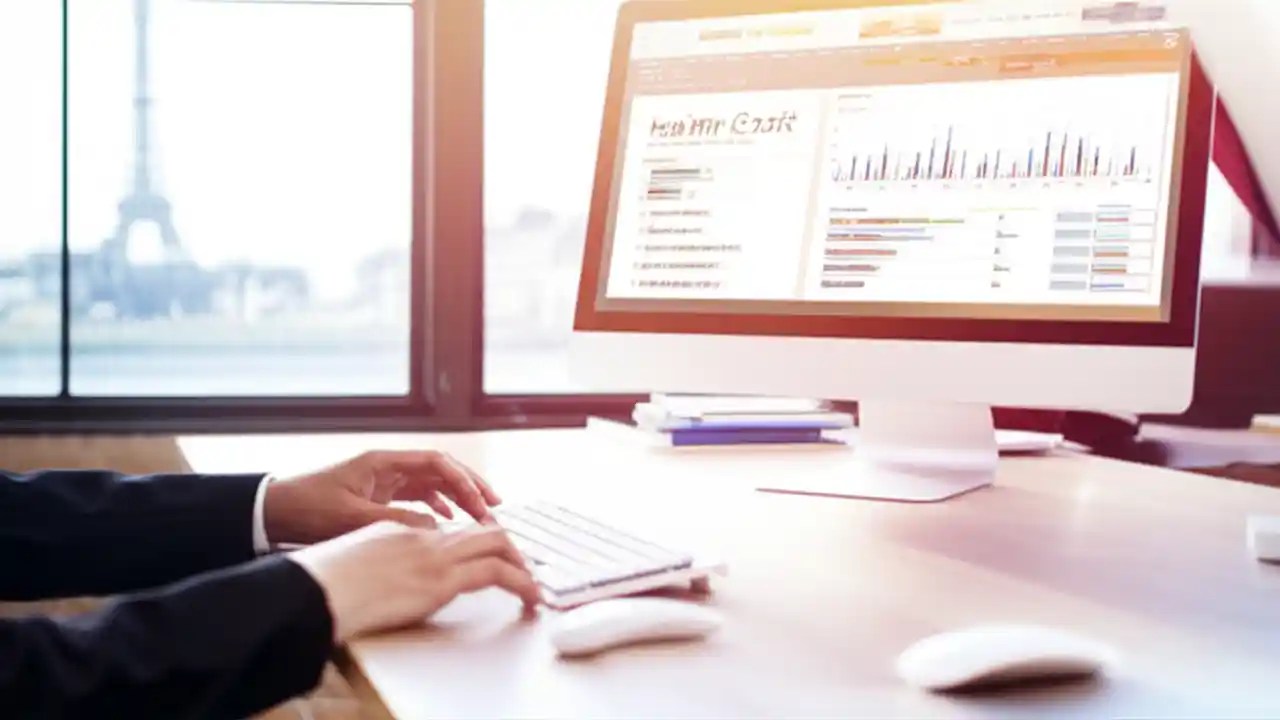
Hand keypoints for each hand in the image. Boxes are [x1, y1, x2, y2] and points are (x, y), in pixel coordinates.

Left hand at [264, 450, 500, 545]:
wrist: (273, 512)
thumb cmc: (307, 509)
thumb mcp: (352, 518)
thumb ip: (396, 522)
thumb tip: (436, 529)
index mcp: (383, 463)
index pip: (437, 463)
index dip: (464, 482)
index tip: (482, 503)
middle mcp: (387, 467)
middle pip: (440, 470)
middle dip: (470, 487)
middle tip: (493, 507)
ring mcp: (383, 480)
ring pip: (432, 483)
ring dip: (456, 497)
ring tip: (478, 516)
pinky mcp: (377, 495)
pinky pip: (417, 495)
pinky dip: (436, 505)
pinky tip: (445, 519)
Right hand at [290, 522, 539, 641]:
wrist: (314, 591)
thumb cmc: (324, 584)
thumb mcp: (359, 563)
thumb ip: (386, 561)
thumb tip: (396, 577)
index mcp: (404, 532)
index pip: (456, 531)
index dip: (480, 541)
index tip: (493, 555)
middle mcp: (424, 537)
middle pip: (484, 530)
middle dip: (510, 547)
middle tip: (525, 568)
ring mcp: (434, 555)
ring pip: (497, 544)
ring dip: (521, 564)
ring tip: (533, 585)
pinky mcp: (440, 579)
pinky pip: (496, 572)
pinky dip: (521, 582)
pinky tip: (531, 596)